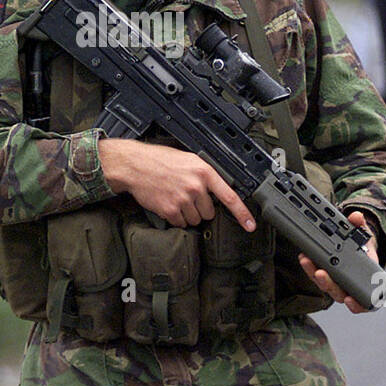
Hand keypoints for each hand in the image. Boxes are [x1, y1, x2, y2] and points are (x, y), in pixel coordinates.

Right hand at [97, 138, 256, 230]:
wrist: (135, 165)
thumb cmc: (159, 160)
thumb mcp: (188, 159)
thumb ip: (204, 174)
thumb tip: (216, 191)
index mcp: (204, 171)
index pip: (229, 196)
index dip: (242, 213)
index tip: (250, 225)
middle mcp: (196, 186)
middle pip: (209, 212)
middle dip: (200, 208)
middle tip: (187, 196)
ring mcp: (183, 199)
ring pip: (195, 220)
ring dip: (187, 214)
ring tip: (175, 198)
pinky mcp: (170, 210)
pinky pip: (180, 223)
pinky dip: (175, 218)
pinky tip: (167, 204)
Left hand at [298, 210, 377, 313]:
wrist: (358, 248)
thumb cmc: (365, 249)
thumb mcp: (366, 236)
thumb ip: (361, 226)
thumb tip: (357, 217)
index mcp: (366, 282)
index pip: (363, 300)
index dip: (356, 304)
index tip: (349, 300)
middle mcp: (349, 285)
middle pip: (338, 292)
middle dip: (328, 283)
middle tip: (320, 273)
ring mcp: (335, 281)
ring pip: (324, 284)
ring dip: (313, 273)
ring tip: (306, 260)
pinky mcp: (324, 275)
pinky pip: (316, 275)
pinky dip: (309, 266)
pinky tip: (304, 256)